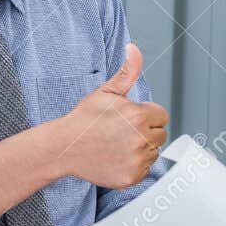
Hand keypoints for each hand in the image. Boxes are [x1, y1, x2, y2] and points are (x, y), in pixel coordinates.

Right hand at [53, 44, 167, 188]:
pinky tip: (116, 157)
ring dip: (141, 149)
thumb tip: (135, 49)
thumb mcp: (106, 92)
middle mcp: (141, 139)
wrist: (64, 147)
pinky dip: (134, 165)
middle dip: (145, 132)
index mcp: (139, 116)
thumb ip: (127, 72)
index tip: (128, 118)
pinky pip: (144, 169)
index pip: (161, 116)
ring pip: (153, 152)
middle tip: (121, 131)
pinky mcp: (132, 177)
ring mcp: (137, 160)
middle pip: (160, 135)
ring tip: (117, 144)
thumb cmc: (84, 119)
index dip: (145, 115)